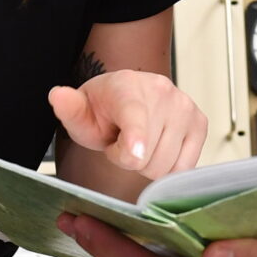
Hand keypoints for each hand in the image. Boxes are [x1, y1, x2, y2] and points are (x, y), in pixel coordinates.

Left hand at [49, 71, 206, 180]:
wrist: (127, 96)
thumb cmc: (102, 110)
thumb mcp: (79, 114)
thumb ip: (69, 110)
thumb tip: (57, 96)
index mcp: (127, 88)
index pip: (135, 118)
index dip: (135, 139)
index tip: (135, 154)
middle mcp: (162, 92)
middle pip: (147, 158)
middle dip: (129, 161)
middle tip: (122, 144)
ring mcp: (185, 107)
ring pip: (166, 167)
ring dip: (148, 165)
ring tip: (139, 144)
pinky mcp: (199, 123)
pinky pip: (184, 167)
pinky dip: (168, 167)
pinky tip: (157, 149)